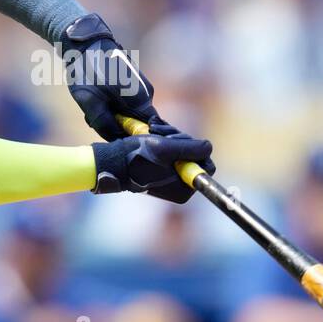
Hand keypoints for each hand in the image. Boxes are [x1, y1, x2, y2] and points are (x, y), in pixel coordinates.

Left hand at [60, 12, 164, 141]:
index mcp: (141, 100)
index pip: (148, 130)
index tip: (114, 137)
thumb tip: (118, 140)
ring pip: (129, 112)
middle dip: (117, 125)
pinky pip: (126, 102)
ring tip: (93, 105)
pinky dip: (112, 104)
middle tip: (95, 118)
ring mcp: (141, 86)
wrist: (85, 42)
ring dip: (112, 114)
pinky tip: (97, 97)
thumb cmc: (88, 71)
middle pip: (136, 122)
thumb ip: (105, 125)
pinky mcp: (133, 82)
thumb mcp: (91, 103)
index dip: (133, 137)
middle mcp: (146, 93)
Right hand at [91, 131, 212, 204]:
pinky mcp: (163, 171)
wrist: (114, 161)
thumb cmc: (138, 157)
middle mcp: (181, 187)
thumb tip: (209, 147)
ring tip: (154, 132)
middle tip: (162, 134)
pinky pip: (173, 152)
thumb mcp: (167, 149)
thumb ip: (192, 148)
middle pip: (195, 155)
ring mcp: (172, 179)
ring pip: (184, 150)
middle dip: (180, 140)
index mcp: (185, 189)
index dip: (195, 147)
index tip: (177, 141)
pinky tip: (152, 134)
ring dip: (171, 137)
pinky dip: (165, 141)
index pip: (206, 164)